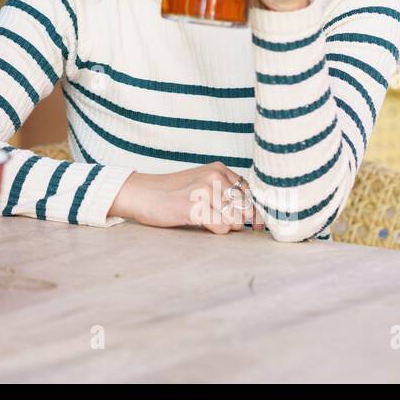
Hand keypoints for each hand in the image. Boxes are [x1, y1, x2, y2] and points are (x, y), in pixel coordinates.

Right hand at [112, 164, 265, 233]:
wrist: (142, 194)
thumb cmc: (172, 193)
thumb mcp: (201, 183)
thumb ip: (225, 192)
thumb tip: (254, 216)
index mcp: (218, 169)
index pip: (249, 193)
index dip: (253, 211)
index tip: (257, 225)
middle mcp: (214, 177)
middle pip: (244, 209)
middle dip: (237, 221)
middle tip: (218, 220)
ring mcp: (205, 191)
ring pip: (234, 220)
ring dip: (224, 226)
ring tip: (204, 219)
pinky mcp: (195, 208)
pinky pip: (221, 228)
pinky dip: (214, 230)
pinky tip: (197, 222)